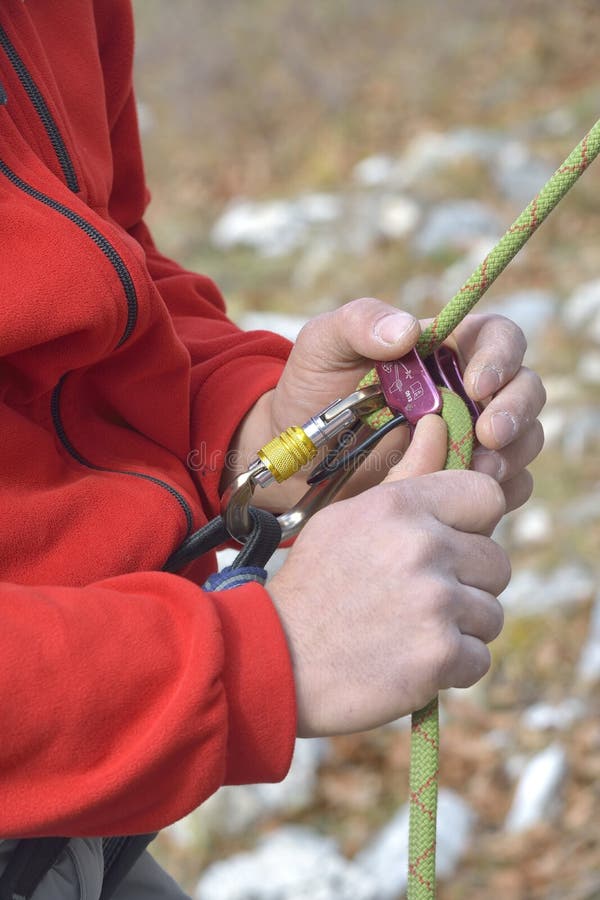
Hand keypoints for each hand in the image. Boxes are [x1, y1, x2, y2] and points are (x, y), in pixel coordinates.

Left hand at [227, 298, 544, 511]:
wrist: (299, 456)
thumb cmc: (312, 388)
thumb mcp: (324, 343)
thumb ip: (360, 322)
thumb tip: (409, 330)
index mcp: (446, 350)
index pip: (500, 339)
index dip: (501, 357)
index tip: (475, 384)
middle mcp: (469, 391)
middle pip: (526, 390)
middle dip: (516, 411)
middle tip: (489, 436)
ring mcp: (471, 437)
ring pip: (524, 439)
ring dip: (511, 455)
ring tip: (477, 471)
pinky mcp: (464, 479)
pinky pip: (506, 485)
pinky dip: (499, 491)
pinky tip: (466, 495)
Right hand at [268, 415, 508, 736]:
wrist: (276, 659)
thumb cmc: (314, 585)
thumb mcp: (348, 518)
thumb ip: (405, 475)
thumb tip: (438, 424)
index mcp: (400, 506)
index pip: (487, 497)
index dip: (474, 524)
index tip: (452, 543)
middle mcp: (424, 548)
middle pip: (496, 561)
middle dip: (467, 583)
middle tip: (420, 598)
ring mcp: (435, 604)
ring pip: (490, 613)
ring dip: (458, 628)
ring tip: (409, 630)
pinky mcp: (440, 656)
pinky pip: (479, 658)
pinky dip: (450, 667)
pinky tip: (410, 660)